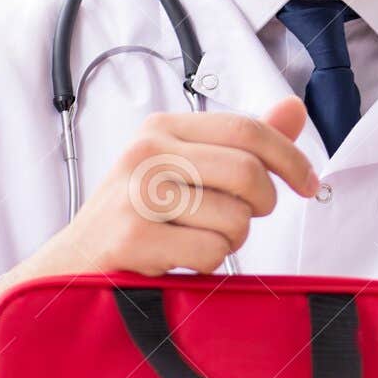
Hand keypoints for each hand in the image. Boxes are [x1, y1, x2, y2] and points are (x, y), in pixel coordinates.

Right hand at [0, 96, 317, 301]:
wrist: (69, 269)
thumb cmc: (133, 220)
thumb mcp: (183, 170)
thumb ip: (241, 144)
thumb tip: (295, 108)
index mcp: (162, 128)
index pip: (247, 130)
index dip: (290, 158)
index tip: (308, 184)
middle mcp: (147, 153)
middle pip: (248, 173)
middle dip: (259, 207)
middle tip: (239, 221)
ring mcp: (137, 194)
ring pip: (234, 219)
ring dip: (226, 242)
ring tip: (192, 242)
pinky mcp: (133, 236)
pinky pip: (210, 252)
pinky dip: (205, 267)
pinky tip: (175, 262)